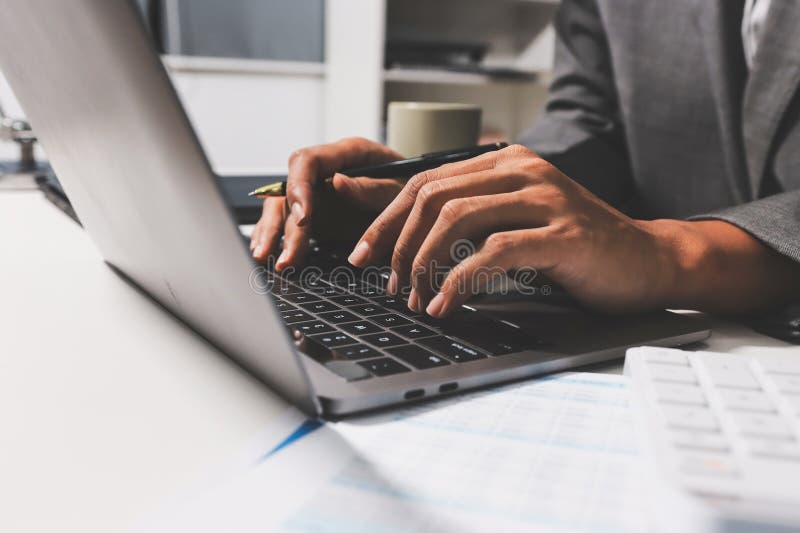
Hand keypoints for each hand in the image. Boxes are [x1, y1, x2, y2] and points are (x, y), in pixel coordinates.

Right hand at [249, 137, 403, 268]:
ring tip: (271, 260)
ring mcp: (318, 189)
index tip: (303, 219)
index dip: (299, 189)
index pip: (307, 161)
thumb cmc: (417, 188)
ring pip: (282, 206)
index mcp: (348, 152)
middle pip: (289, 188)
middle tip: (287, 255)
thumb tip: (337, 182)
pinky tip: (268, 255)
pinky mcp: (316, 210)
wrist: (424, 199)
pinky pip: (287, 220)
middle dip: (283, 223)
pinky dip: (276, 237)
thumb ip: (374, 188)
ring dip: (273, 233)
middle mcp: (327, 168)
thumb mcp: (405, 190)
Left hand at [347, 144, 689, 315]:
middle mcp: (522, 169)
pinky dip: (460, 281)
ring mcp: (544, 197)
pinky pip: (494, 251)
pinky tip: (446, 305)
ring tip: (415, 298)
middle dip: (398, 244)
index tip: (363, 254)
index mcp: (504, 162)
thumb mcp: (513, 221)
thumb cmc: (572, 246)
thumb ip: (466, 217)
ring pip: (457, 218)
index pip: (425, 180)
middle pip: (433, 196)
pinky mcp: (562, 232)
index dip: (385, 217)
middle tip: (388, 284)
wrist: (645, 260)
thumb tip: (400, 231)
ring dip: (425, 264)